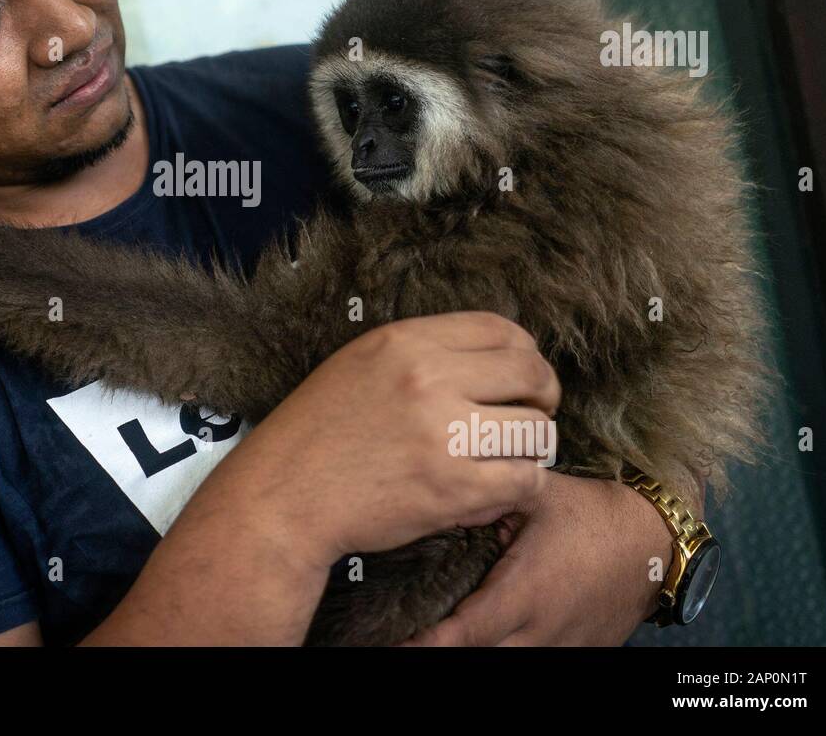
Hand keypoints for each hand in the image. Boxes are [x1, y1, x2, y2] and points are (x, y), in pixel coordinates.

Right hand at [236, 312, 560, 570]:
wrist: (283, 496)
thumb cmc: (317, 434)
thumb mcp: (359, 364)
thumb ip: (420, 353)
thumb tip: (489, 358)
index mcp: (405, 341)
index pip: (501, 329)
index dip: (526, 354)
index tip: (521, 379)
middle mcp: (428, 378)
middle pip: (532, 374)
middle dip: (543, 398)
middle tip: (527, 418)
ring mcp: (443, 433)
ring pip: (536, 431)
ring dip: (529, 449)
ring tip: (504, 460)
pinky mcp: (453, 488)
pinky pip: (525, 480)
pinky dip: (518, 488)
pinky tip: (492, 490)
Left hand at [401, 471, 677, 645]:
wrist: (655, 540)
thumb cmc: (592, 513)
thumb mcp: (537, 494)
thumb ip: (488, 495)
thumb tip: (440, 494)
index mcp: (525, 592)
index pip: (465, 634)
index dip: (426, 644)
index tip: (395, 643)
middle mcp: (542, 630)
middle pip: (480, 656)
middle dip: (443, 649)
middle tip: (406, 636)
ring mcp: (562, 648)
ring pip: (507, 662)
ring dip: (477, 649)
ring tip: (439, 634)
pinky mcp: (579, 653)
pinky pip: (534, 661)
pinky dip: (508, 650)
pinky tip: (490, 634)